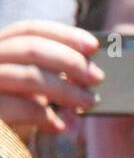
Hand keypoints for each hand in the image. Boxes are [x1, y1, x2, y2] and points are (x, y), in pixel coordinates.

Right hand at [0, 19, 101, 133]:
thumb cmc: (12, 113)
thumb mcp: (31, 89)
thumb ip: (49, 74)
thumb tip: (87, 72)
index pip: (29, 30)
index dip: (63, 34)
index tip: (93, 45)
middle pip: (32, 49)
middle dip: (70, 61)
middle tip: (98, 77)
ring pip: (30, 77)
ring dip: (66, 90)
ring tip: (89, 102)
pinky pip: (21, 108)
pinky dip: (45, 116)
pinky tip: (59, 127)